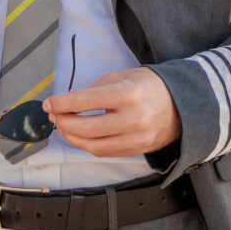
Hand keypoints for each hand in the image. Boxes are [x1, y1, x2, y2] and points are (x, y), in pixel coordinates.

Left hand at [45, 66, 180, 157]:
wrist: (181, 104)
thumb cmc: (148, 86)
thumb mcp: (122, 77)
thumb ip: (95, 89)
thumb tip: (68, 102)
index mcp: (128, 94)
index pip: (86, 101)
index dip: (63, 103)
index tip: (49, 104)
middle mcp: (133, 118)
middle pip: (87, 128)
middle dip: (64, 123)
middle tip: (54, 116)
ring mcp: (136, 138)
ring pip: (94, 146)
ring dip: (72, 138)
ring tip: (63, 127)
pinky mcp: (136, 150)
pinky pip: (105, 152)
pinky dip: (87, 145)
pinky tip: (79, 136)